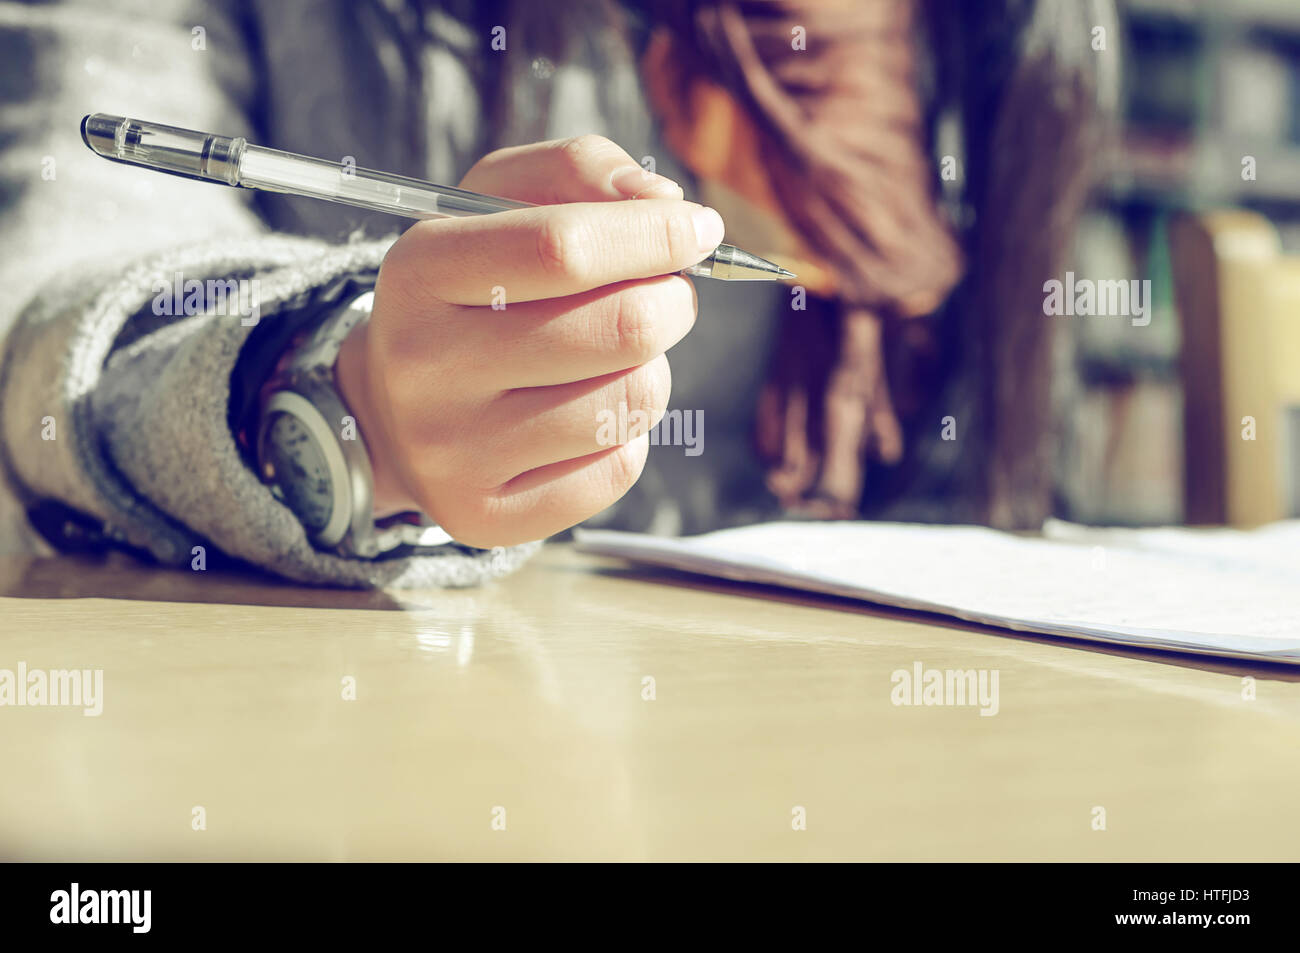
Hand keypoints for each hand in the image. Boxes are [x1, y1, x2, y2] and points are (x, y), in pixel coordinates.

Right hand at [335, 136, 723, 547]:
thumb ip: (578, 172)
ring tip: (614, 357)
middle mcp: (425, 366)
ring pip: (632, 400)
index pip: (562, 249)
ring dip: (651, 368)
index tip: (701, 229)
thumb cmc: (469, 292)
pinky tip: (587, 415)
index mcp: (420, 271)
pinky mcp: (486, 517)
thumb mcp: (494, 203)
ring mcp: (452, 452)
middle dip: (672, 301)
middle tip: (666, 294)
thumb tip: (666, 203)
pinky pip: (618, 469)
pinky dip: (627, 434)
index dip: (655, 235)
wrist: (391, 412)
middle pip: (619, 329)